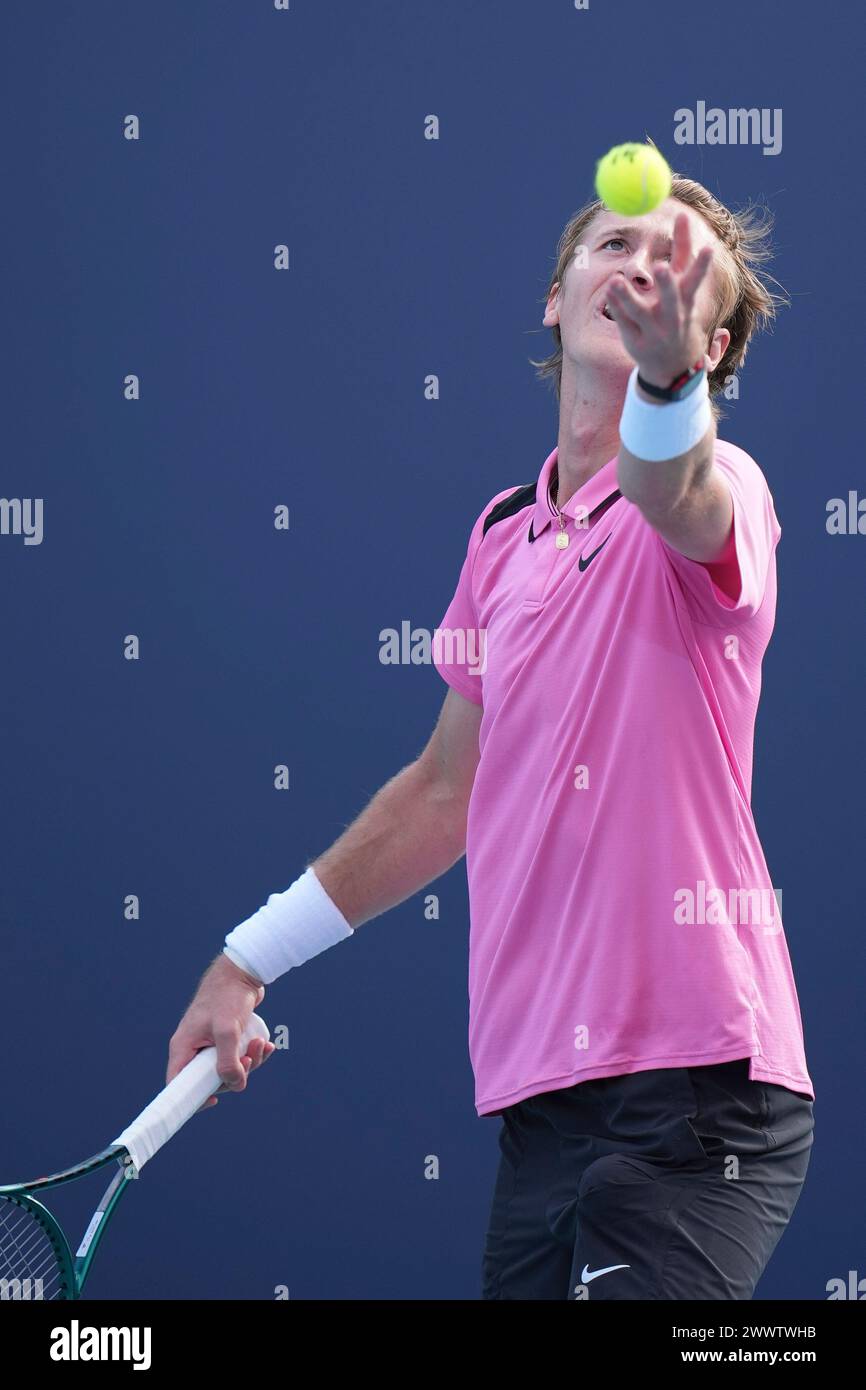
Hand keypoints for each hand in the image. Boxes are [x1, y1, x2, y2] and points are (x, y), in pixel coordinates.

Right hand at [166, 954, 275, 1110]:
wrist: (242, 970)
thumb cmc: (228, 995)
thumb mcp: (228, 1030)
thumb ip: (228, 1061)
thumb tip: (235, 1085)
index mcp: (184, 1047)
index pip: (177, 1083)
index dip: (191, 1098)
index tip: (213, 1101)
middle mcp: (194, 1047)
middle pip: (209, 1078)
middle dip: (235, 1073)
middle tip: (250, 1060)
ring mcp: (209, 1042)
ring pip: (228, 1067)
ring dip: (250, 1061)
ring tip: (261, 1044)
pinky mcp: (226, 1036)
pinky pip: (238, 1054)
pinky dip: (254, 1053)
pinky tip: (266, 1044)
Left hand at [605, 211, 712, 388]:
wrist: (673, 367)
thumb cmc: (678, 314)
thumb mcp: (684, 288)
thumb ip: (682, 253)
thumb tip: (682, 212)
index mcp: (686, 303)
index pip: (694, 279)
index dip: (701, 264)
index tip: (709, 248)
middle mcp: (672, 317)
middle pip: (670, 299)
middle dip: (667, 284)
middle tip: (662, 267)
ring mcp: (654, 331)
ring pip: (639, 312)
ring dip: (627, 297)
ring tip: (616, 281)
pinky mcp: (636, 341)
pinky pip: (623, 321)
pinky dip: (616, 306)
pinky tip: (609, 291)